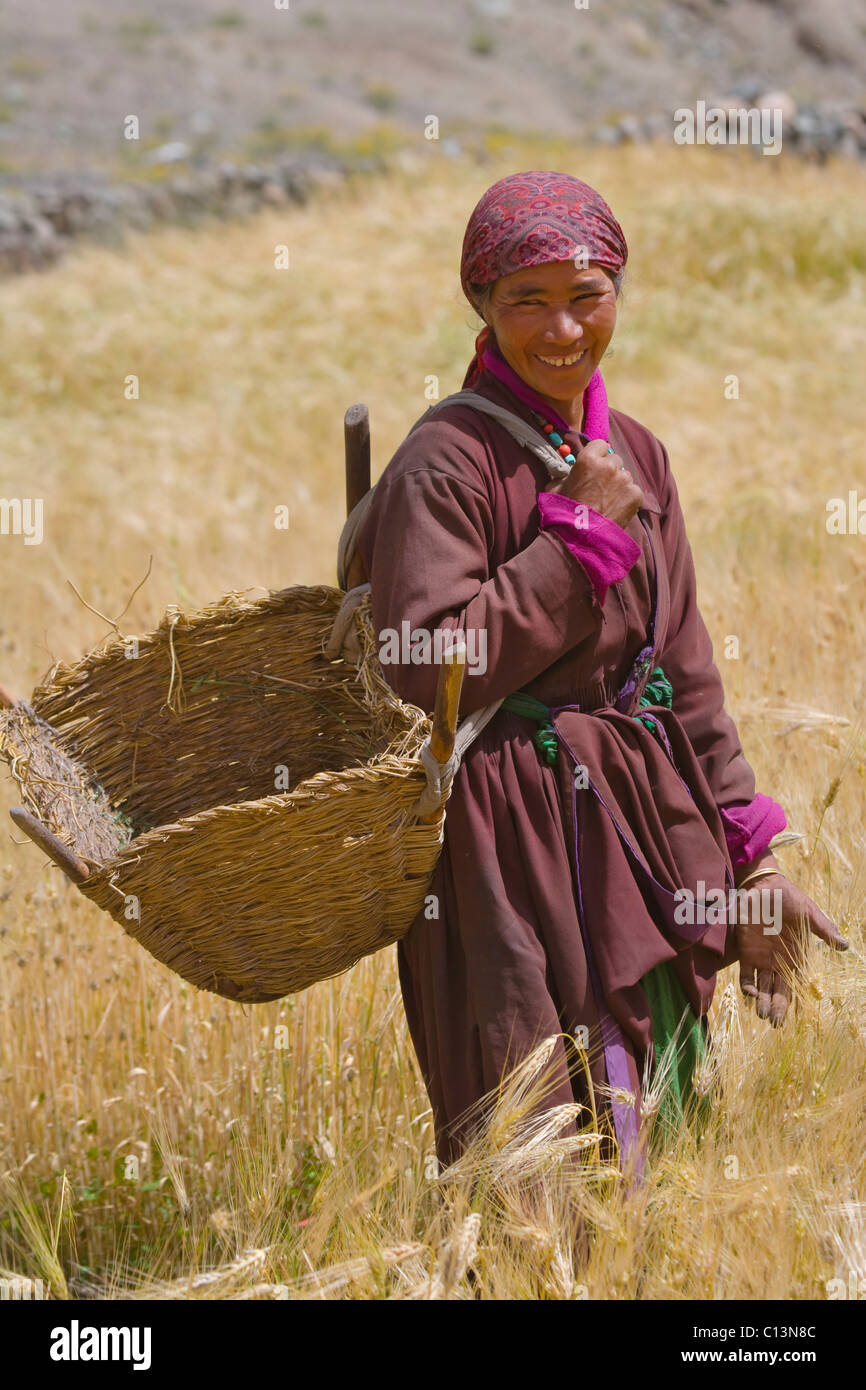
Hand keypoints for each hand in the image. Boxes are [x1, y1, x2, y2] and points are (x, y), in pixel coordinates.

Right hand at [545, 439, 643, 527]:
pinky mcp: (635, 495)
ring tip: (608, 500)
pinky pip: (634, 490)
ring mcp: (624, 480)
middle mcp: (609, 466)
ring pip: (625, 475)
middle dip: (609, 470)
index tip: (595, 464)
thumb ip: (564, 475)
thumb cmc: (563, 513)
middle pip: (615, 460)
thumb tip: (566, 472)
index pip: (600, 444)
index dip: (597, 454)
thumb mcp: (554, 487)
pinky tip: (616, 508)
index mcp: (588, 459)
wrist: (579, 538)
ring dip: (619, 484)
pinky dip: (627, 497)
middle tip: (601, 486)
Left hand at [734, 853, 847, 1025]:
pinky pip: (746, 974)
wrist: (762, 885)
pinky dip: (747, 985)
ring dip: (762, 1001)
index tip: (800, 1019)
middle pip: (779, 991)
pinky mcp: (747, 953)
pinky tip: (749, 994)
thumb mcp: (808, 912)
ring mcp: (762, 959)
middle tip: (776, 1023)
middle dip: (778, 1007)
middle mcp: (780, 963)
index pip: (799, 984)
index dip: (798, 1001)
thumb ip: (823, 930)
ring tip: (763, 1015)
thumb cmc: (789, 898)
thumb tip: (845, 946)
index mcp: (797, 957)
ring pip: (763, 987)